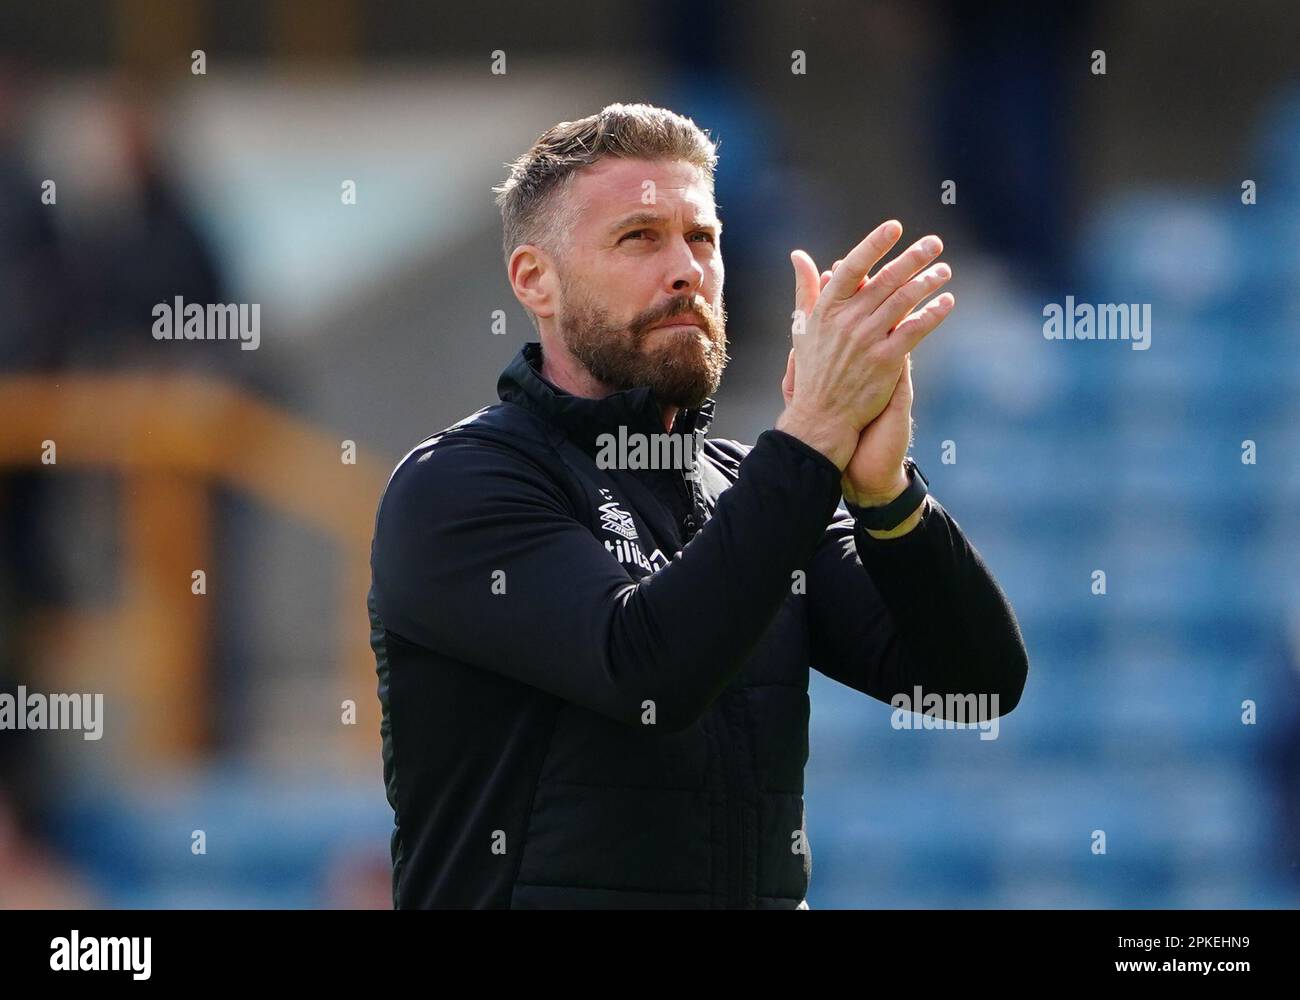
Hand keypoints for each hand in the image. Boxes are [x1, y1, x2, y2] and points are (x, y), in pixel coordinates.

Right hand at [776, 220, 953, 470]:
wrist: (822, 416)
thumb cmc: (812, 369)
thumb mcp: (803, 326)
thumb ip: (806, 288)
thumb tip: (799, 255)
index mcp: (827, 309)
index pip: (852, 267)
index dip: (874, 244)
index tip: (895, 227)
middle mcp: (848, 321)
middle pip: (885, 280)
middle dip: (913, 258)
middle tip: (934, 243)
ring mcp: (868, 341)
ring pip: (903, 301)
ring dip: (927, 282)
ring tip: (944, 270)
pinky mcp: (887, 361)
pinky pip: (915, 330)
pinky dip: (933, 313)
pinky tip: (947, 302)